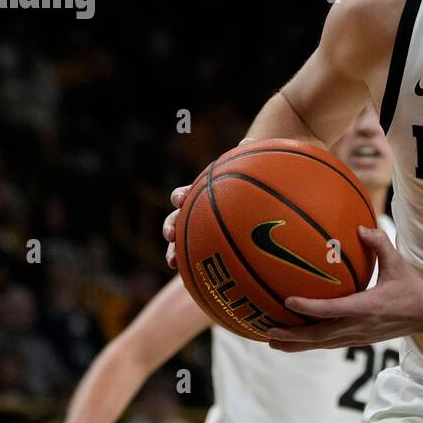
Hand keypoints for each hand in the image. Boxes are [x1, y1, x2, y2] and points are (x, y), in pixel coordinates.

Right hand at [165, 139, 257, 266]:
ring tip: (173, 262)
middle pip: (176, 221)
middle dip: (170, 227)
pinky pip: (201, 261)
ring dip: (174, 252)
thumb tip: (246, 142)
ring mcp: (201, 233)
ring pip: (183, 244)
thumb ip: (246, 158)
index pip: (184, 194)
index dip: (180, 197)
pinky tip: (200, 280)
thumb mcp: (248, 171)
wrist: (252, 200)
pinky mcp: (210, 250)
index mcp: (201, 196)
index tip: (180, 200)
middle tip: (170, 234)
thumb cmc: (248, 184)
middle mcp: (196, 214)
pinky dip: (197, 269)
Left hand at [266, 225, 422, 350]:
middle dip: (293, 336)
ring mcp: (358, 337)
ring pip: (321, 344)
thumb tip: (359, 227)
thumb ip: (379, 243)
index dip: (309, 308)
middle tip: (268, 331)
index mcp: (368, 307)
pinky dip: (309, 343)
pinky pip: (328, 343)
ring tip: (271, 341)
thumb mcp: (397, 263)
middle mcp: (359, 326)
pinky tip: (293, 340)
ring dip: (296, 344)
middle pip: (320, 336)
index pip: (333, 310)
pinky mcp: (357, 340)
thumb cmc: (410, 288)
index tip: (288, 301)